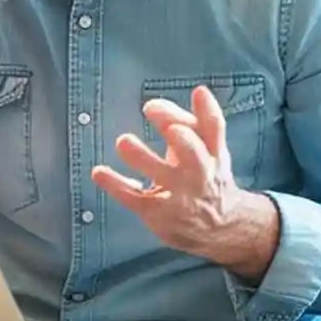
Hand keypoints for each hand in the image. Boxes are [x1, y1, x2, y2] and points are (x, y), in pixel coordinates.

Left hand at [91, 87, 277, 278]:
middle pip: (194, 153)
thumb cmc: (208, 178)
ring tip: (123, 141)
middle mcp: (200, 174)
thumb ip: (199, 121)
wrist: (221, 229)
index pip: (213, 129)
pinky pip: (135, 199)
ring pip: (163, 176)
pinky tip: (98, 172)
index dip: (206, 110)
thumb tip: (192, 93)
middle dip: (180, 136)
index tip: (197, 91)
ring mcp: (180, 196)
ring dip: (142, 157)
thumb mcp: (211, 150)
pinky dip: (115, 185)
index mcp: (213, 153)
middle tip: (154, 110)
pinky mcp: (159, 213)